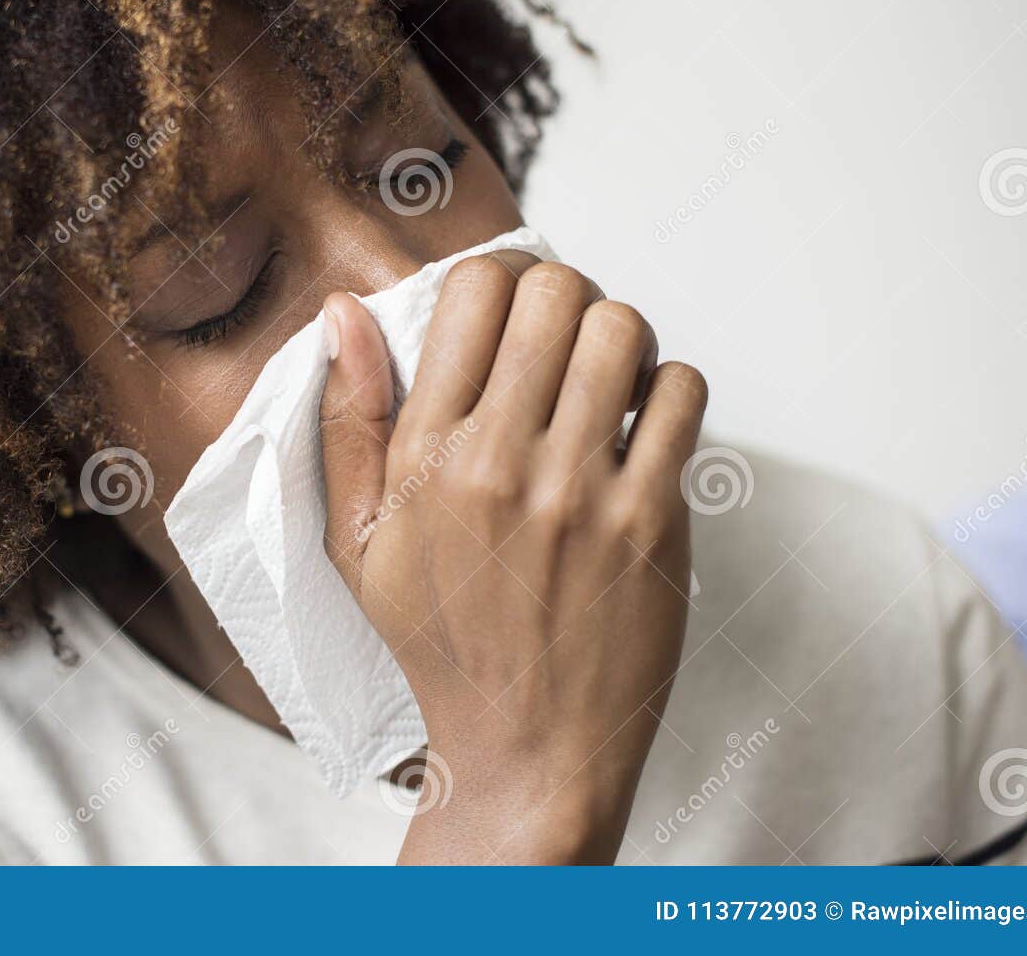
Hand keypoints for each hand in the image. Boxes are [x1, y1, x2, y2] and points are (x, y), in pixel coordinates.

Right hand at [317, 254, 705, 863]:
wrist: (527, 749)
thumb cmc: (443, 643)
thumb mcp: (356, 542)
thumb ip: (347, 421)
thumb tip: (343, 315)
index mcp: (425, 457)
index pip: (473, 291)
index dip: (498, 278)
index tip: (507, 307)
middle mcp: (500, 463)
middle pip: (556, 293)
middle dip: (563, 296)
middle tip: (562, 337)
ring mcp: (582, 492)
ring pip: (624, 329)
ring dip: (621, 335)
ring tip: (607, 375)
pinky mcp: (652, 521)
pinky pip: (683, 396)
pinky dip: (670, 390)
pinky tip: (644, 424)